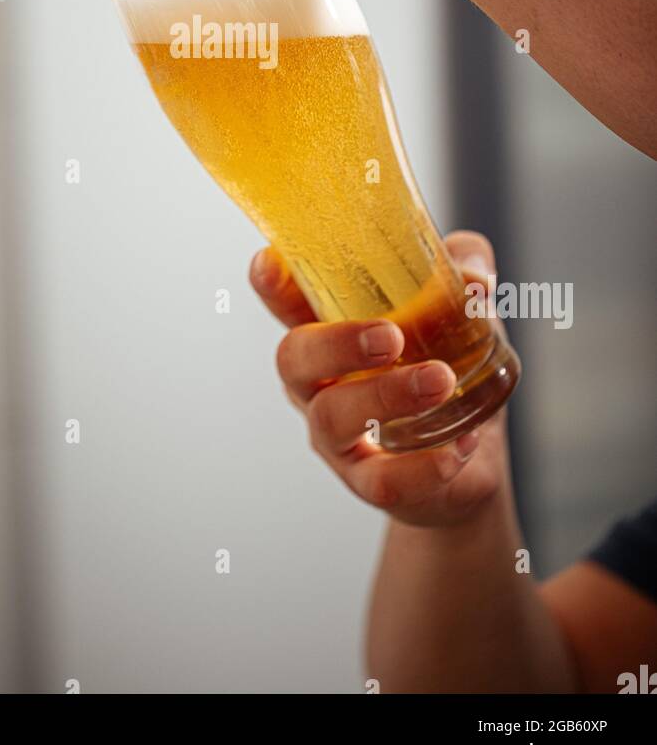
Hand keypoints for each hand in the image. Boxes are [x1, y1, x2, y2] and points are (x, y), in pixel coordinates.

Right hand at [250, 231, 509, 527]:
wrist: (475, 452)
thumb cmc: (450, 360)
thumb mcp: (462, 303)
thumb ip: (466, 269)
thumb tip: (475, 284)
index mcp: (330, 328)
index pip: (287, 299)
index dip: (272, 283)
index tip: (270, 263)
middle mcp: (319, 381)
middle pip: (294, 358)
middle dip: (336, 343)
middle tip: (391, 336)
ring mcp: (338, 435)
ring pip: (332, 416)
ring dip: (385, 396)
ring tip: (440, 381)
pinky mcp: (369, 481)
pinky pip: (381, 481)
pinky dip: (423, 465)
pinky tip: (463, 443)